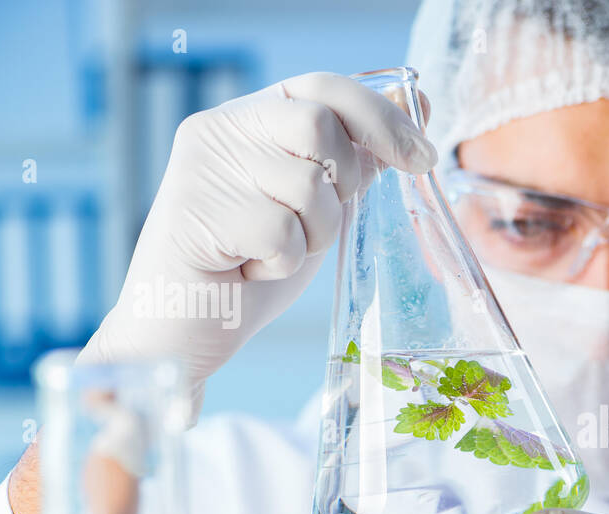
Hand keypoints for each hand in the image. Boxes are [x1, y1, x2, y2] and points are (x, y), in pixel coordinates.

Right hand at [79, 72, 436, 423]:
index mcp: (250, 117)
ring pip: (308, 186)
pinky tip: (250, 269)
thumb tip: (419, 107)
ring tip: (274, 252)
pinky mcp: (196, 212)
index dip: (381, 119)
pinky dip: (281, 264)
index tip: (421, 157)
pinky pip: (282, 233)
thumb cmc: (250, 265)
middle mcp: (220, 129)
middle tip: (315, 225)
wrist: (186, 330)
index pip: (325, 88)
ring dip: (312, 236)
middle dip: (342, 187)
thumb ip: (358, 158)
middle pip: (320, 127)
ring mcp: (201, 168)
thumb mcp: (317, 206)